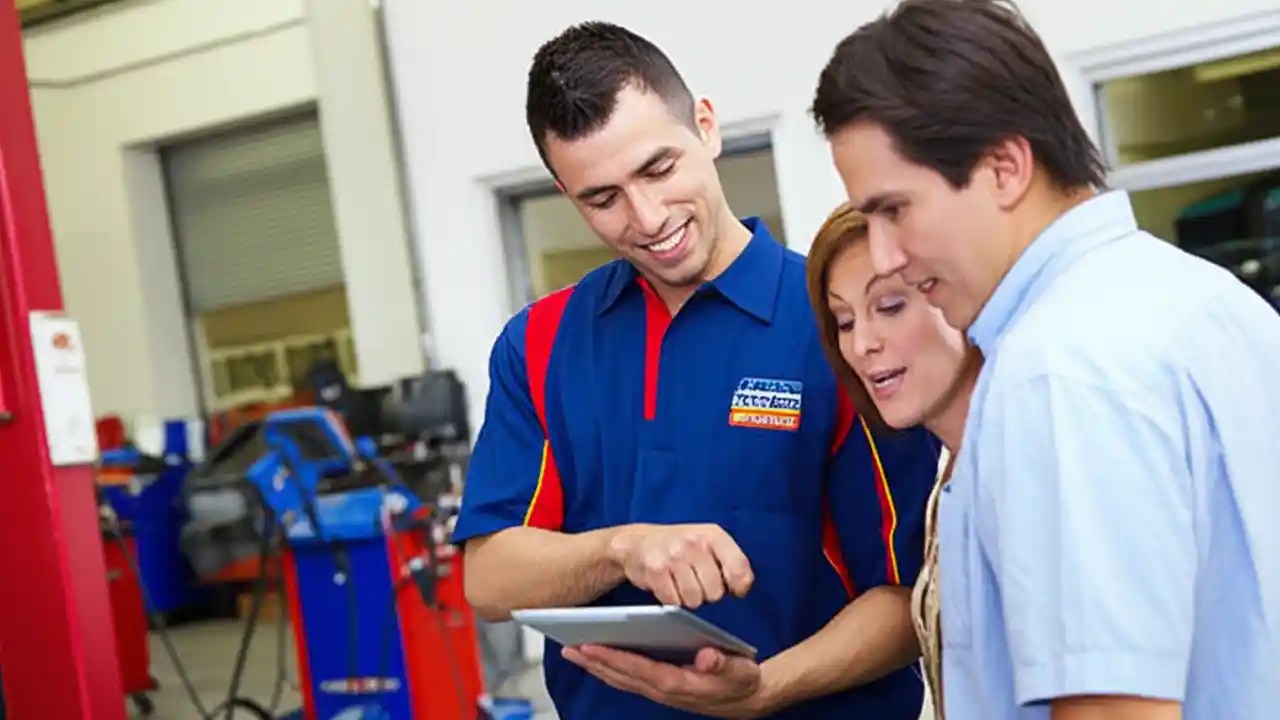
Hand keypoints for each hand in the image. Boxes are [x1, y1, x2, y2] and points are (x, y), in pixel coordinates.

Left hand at [563, 645, 773, 718]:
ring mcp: (660, 691)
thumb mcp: (740, 670)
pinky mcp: (660, 687)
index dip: (614, 659)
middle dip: (594, 662)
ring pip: (621, 679)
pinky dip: (609, 668)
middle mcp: (664, 690)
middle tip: (568, 647)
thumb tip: (706, 657)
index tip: (591, 646)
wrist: (748, 699)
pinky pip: (628, 678)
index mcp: (679, 683)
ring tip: (572, 650)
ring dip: (596, 666)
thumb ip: (723, 663)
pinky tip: (596, 657)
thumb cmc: (741, 679)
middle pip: (622, 676)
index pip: (639, 670)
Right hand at [608, 524, 753, 607]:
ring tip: (680, 584)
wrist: (637, 542)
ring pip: (694, 600)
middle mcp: (694, 543)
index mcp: (713, 535)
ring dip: (687, 599)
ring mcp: (674, 555)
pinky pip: (673, 601)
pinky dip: (671, 600)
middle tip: (696, 582)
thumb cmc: (679, 546)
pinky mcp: (656, 570)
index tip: (733, 590)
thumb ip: (731, 562)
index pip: (738, 568)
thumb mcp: (708, 544)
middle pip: (715, 591)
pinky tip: (667, 586)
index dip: (738, 586)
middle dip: (707, 593)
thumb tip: (742, 589)